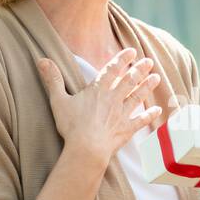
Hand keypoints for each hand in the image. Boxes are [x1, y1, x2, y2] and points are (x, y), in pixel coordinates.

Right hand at [36, 48, 161, 164]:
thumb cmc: (72, 126)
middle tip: (149, 61)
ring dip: (147, 86)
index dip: (122, 59)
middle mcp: (113, 99)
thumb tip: (42, 60)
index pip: (112, 70)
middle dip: (140, 69)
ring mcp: (122, 114)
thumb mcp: (58, 100)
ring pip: (137, 96)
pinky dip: (149, 115)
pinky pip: (141, 120)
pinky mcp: (127, 130)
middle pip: (129, 80)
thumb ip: (53, 80)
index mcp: (98, 90)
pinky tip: (158, 110)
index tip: (131, 51)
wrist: (87, 149)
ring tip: (157, 77)